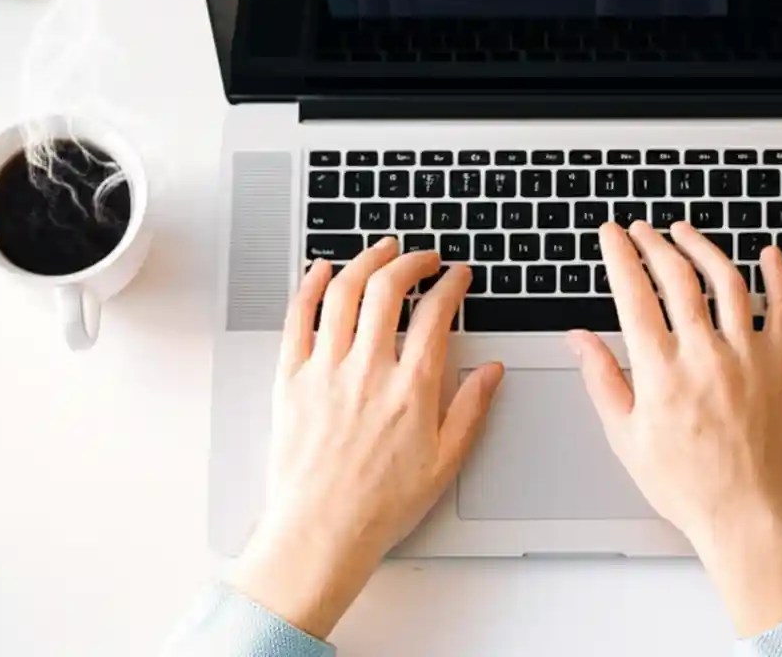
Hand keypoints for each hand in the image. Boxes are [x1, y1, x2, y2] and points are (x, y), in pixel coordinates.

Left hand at [231, 239, 503, 638]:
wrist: (321, 531)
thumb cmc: (380, 504)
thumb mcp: (445, 462)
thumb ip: (470, 409)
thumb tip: (491, 372)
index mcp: (411, 389)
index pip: (436, 315)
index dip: (451, 284)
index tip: (457, 276)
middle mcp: (368, 371)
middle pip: (389, 289)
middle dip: (411, 261)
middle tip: (422, 256)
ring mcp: (325, 371)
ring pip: (344, 293)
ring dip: (365, 260)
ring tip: (380, 250)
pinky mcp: (290, 379)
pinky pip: (298, 318)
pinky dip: (310, 287)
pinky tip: (322, 271)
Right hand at [569, 222, 781, 636]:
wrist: (744, 513)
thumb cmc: (685, 484)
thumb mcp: (625, 435)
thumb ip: (601, 378)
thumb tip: (578, 339)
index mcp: (662, 371)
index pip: (635, 294)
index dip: (620, 256)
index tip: (611, 236)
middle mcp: (705, 355)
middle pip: (678, 278)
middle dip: (654, 243)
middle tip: (640, 230)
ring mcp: (746, 357)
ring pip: (727, 282)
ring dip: (703, 248)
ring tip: (684, 231)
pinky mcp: (779, 366)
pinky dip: (778, 277)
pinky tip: (769, 255)